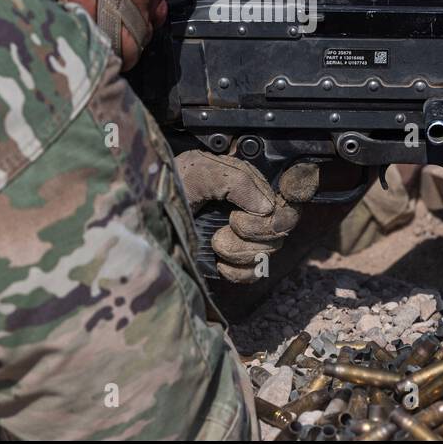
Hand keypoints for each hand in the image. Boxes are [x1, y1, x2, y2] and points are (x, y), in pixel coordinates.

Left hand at [174, 152, 316, 282]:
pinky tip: (218, 262)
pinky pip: (256, 272)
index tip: (283, 197)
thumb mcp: (197, 171)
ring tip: (215, 242)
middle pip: (286, 221)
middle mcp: (251, 206)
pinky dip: (239, 270)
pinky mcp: (234, 262)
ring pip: (271, 249)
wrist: (141, 222)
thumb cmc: (163, 190)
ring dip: (242, 250)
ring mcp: (244, 236)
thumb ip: (236, 179)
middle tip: (232, 223)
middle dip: (259, 228)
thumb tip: (266, 206)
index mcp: (247, 179)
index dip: (300, 186)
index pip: (293, 181)